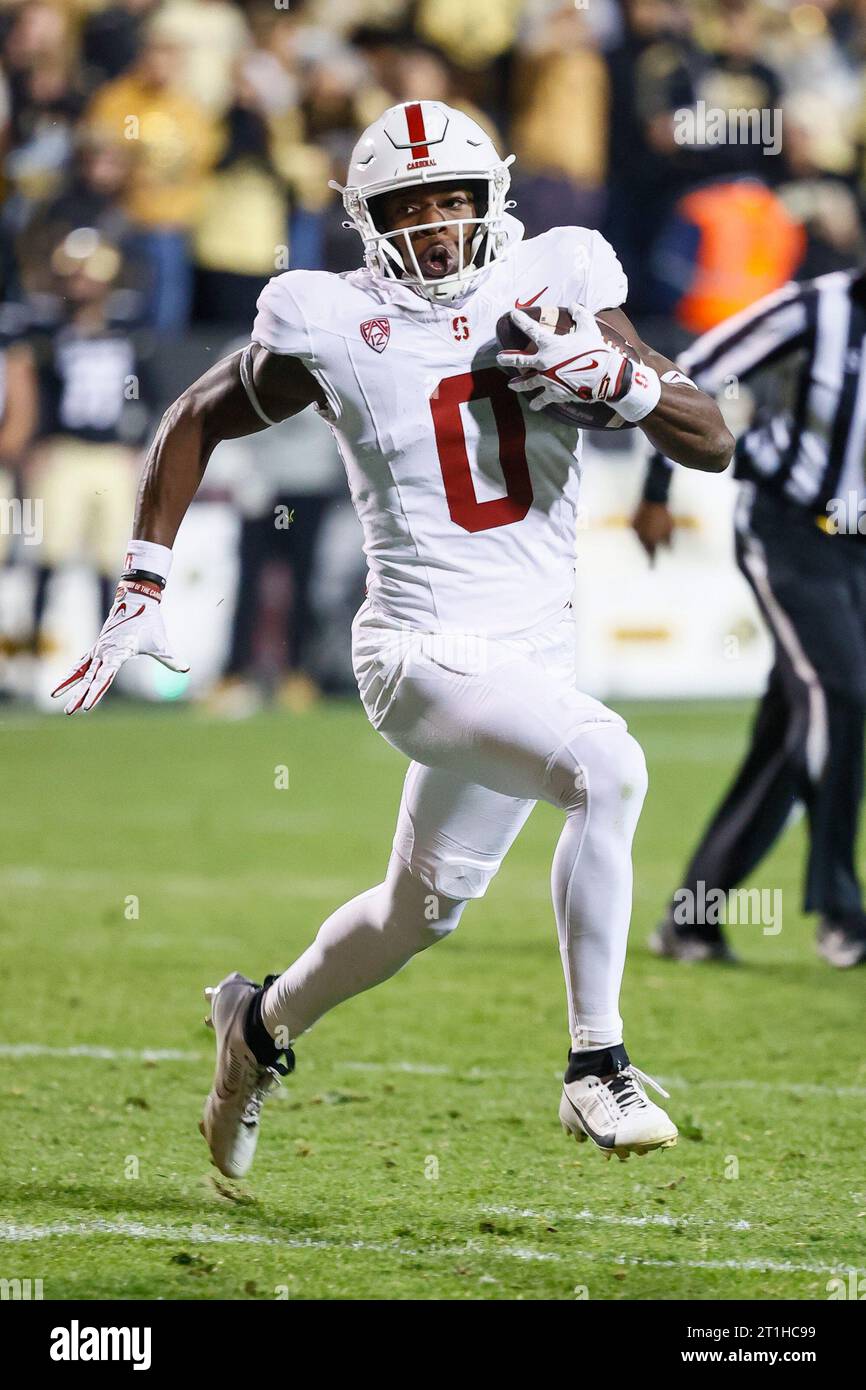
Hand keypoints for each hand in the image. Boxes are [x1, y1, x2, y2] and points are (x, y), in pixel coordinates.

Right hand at [51, 581, 188, 714]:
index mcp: (118, 651)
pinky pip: (82, 662)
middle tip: (70, 711)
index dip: (96, 692)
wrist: (136, 598)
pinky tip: (64, 683)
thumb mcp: (161, 641)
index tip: (88, 706)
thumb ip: (170, 658)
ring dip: (69, 684)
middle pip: (89, 678)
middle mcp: (105, 651)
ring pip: (81, 670)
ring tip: (54, 697)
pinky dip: (73, 672)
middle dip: (79, 695)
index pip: (105, 677)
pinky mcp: (99, 646)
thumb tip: (186, 669)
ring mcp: (99, 648)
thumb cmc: (149, 620)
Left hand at [496, 302, 632, 412]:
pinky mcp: (554, 394)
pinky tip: (533, 406)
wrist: (604, 376)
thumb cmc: (596, 351)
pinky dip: (537, 403)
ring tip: (511, 386)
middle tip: (499, 357)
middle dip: (507, 358)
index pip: (530, 329)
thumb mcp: (589, 328)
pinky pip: (542, 399)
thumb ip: (580, 315)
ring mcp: (547, 380)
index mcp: (549, 344)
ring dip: (517, 385)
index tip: (512, 314)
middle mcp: (543, 362)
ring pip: (526, 383)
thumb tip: (574, 305)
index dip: (520, 320)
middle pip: (519, 361)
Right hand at [631, 500, 674, 563]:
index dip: (652, 562)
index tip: (651, 568)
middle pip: (645, 546)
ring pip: (641, 538)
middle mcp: (641, 538)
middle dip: (650, 548)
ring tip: (653, 531)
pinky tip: (647, 525)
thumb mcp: (670, 530)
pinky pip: (637, 530)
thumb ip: (668, 542)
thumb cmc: (664, 516)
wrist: (654, 500)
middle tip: (653, 551)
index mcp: (650, 541)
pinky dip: (642, 530)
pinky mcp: (632, 523)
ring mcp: (635, 531)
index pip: (651, 554)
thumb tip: (669, 551)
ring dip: (646, 538)